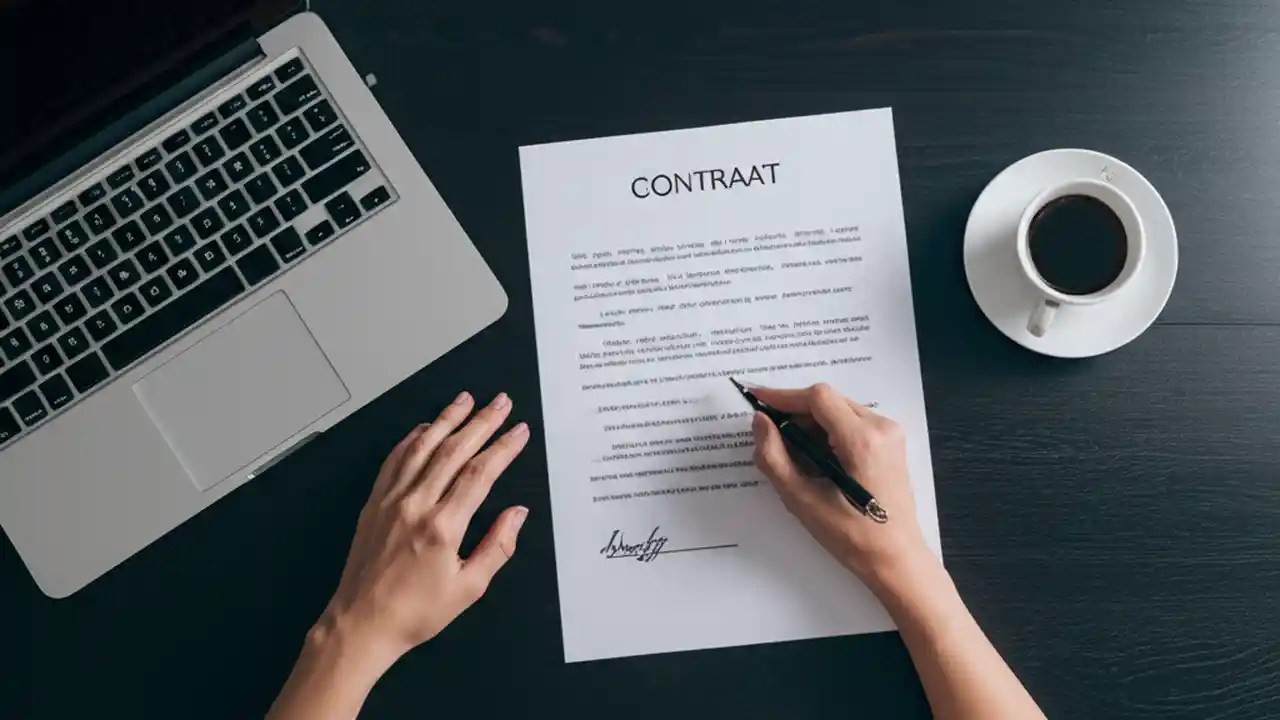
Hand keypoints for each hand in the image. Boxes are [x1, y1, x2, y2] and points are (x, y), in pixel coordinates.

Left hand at [322, 391, 529, 667]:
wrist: (361, 623)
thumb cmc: (415, 612)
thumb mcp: (469, 588)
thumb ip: (497, 546)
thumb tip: (517, 513)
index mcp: (443, 526)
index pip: (480, 473)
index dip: (503, 447)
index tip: (519, 430)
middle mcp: (415, 505)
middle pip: (454, 450)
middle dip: (482, 422)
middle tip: (501, 402)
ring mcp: (391, 500)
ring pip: (423, 447)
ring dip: (447, 419)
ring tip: (465, 399)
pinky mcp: (374, 503)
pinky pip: (395, 460)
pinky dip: (412, 439)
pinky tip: (425, 427)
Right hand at [750, 383, 932, 591]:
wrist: (896, 558)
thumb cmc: (851, 536)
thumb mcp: (802, 499)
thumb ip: (774, 456)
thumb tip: (760, 422)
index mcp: (862, 440)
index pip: (818, 398)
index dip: (783, 396)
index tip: (756, 401)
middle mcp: (882, 427)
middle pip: (829, 401)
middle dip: (795, 412)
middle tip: (769, 433)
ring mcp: (890, 434)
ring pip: (840, 410)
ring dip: (811, 423)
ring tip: (791, 451)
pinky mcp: (891, 444)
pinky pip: (853, 423)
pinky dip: (829, 432)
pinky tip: (815, 458)